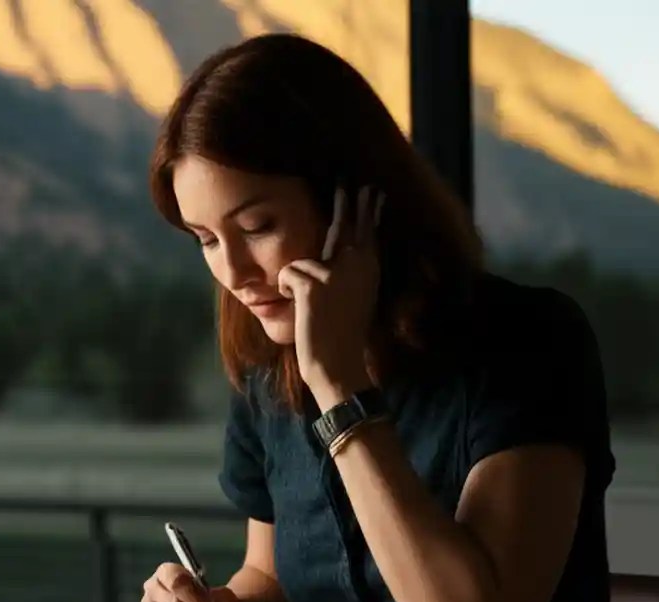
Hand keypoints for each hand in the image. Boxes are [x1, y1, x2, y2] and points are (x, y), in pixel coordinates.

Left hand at [277, 186, 380, 409]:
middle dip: (346, 202)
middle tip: (344, 180)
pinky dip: (285, 292)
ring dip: (295, 284)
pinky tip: (299, 309)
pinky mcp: (312, 283)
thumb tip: (345, 249)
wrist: (338, 364)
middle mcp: (356, 266)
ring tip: (309, 309)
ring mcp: (335, 272)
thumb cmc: (340, 335)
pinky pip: (286, 274)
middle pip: (347, 225)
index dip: (368, 211)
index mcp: (368, 271)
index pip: (368, 232)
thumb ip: (349, 272)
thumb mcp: (354, 298)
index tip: (373, 190)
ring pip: (301, 261)